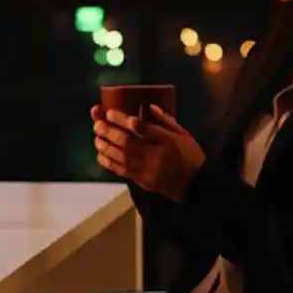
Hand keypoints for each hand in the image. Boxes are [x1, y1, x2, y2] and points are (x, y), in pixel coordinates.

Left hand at [91, 104, 206, 201]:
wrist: (196, 185)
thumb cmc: (189, 155)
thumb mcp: (183, 134)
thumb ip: (165, 120)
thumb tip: (147, 106)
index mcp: (168, 141)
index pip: (143, 128)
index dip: (124, 120)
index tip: (110, 112)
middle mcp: (156, 155)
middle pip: (128, 142)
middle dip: (109, 132)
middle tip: (97, 124)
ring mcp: (148, 170)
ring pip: (122, 157)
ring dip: (106, 146)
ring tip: (97, 137)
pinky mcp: (143, 181)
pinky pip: (122, 171)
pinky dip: (109, 163)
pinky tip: (100, 155)